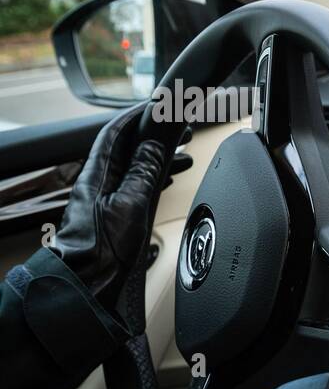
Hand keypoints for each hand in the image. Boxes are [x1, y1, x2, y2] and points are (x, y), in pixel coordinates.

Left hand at [51, 103, 168, 305]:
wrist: (87, 281)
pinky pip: (136, 186)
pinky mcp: (113, 215)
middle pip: (127, 149)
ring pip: (134, 168)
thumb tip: (154, 146)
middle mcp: (99, 183)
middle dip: (153, 136)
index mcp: (98, 175)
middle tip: (178, 131)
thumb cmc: (102, 248)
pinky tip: (166, 182)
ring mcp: (106, 199)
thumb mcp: (131, 204)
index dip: (136, 117)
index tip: (157, 107)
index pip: (116, 133)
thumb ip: (143, 172)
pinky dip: (154, 178)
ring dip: (157, 159)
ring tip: (182, 154)